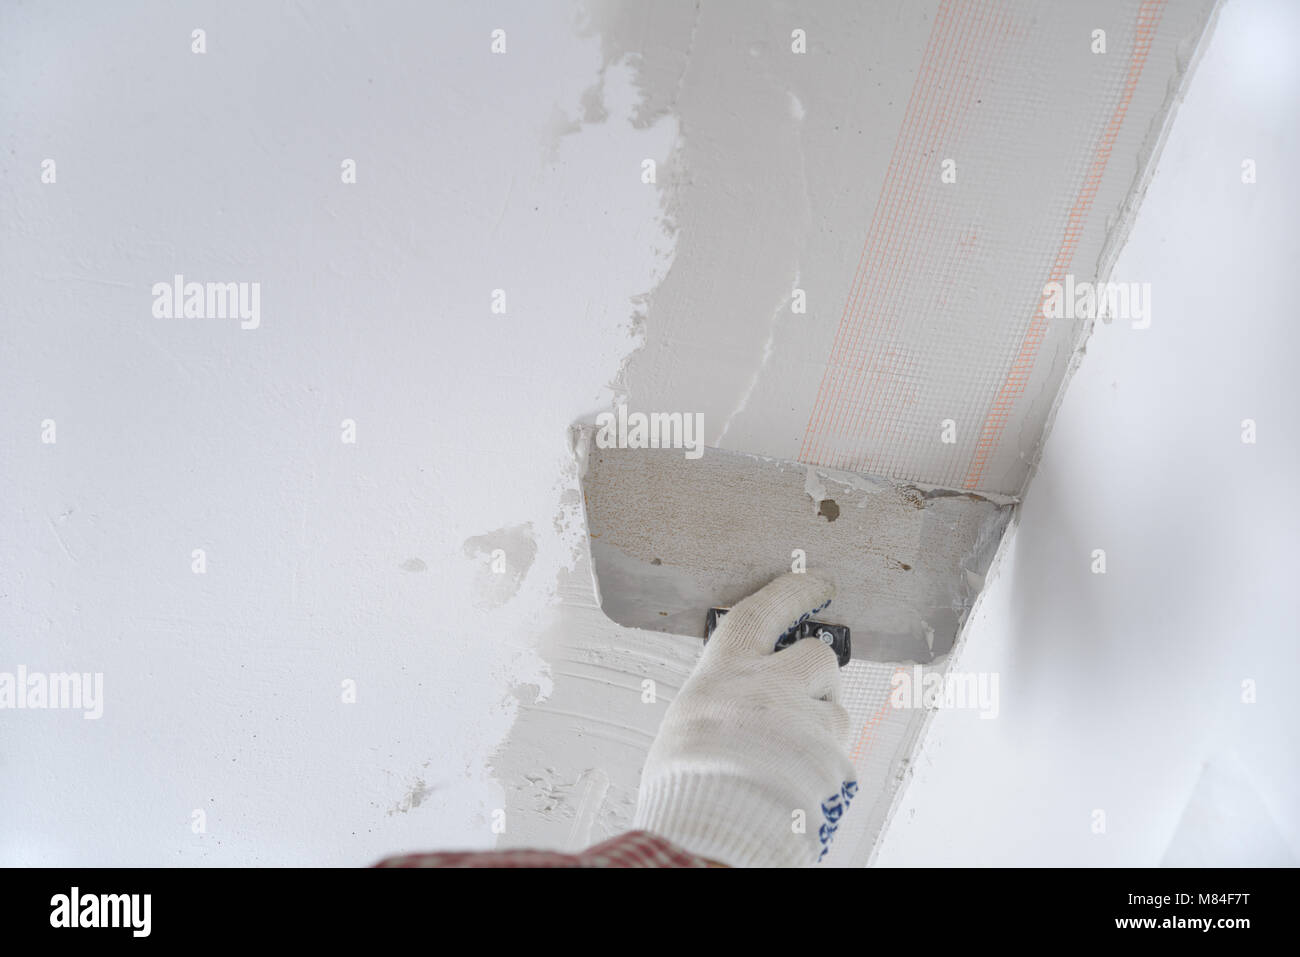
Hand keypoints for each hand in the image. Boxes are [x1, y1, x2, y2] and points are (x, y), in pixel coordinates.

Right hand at [633, 572, 857, 866]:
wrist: (715, 827)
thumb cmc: (687, 785)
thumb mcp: (686, 729)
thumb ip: (717, 707)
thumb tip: (728, 711)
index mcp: (724, 673)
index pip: (762, 613)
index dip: (791, 593)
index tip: (816, 581)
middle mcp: (768, 686)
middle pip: (817, 656)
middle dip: (818, 672)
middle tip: (809, 690)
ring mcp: (804, 719)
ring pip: (834, 710)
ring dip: (821, 729)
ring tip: (790, 761)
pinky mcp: (832, 755)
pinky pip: (838, 754)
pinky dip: (825, 769)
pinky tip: (800, 786)